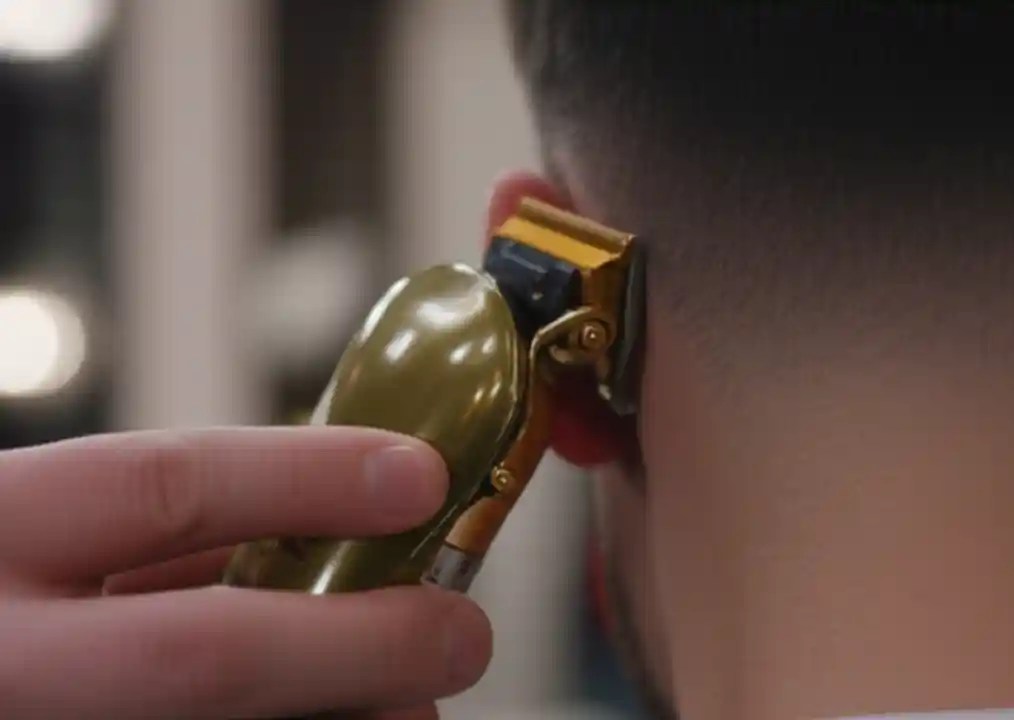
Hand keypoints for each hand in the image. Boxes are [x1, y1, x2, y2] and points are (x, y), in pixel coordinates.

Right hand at [0, 427, 491, 718]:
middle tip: (461, 635)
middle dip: (365, 642)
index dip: (308, 478)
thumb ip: (176, 530)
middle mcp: (6, 661)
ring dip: (346, 716)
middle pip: (208, 655)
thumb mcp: (55, 527)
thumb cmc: (18, 596)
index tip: (420, 476)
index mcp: (0, 533)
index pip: (162, 486)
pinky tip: (343, 716)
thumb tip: (352, 526)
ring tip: (410, 699)